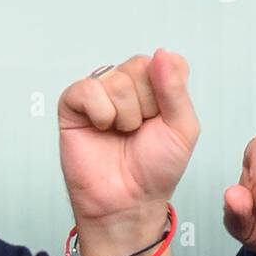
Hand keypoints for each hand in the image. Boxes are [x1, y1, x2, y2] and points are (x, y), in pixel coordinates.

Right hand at [57, 49, 198, 254]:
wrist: (127, 203)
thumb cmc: (154, 170)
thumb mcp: (182, 128)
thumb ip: (176, 88)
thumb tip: (161, 53)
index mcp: (153, 86)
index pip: (163, 62)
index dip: (166, 94)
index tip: (161, 123)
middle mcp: (125, 86)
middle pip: (139, 67)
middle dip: (145, 106)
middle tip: (137, 133)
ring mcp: (98, 94)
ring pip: (115, 80)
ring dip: (124, 115)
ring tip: (120, 135)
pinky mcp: (73, 106)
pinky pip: (87, 90)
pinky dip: (99, 112)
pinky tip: (101, 129)